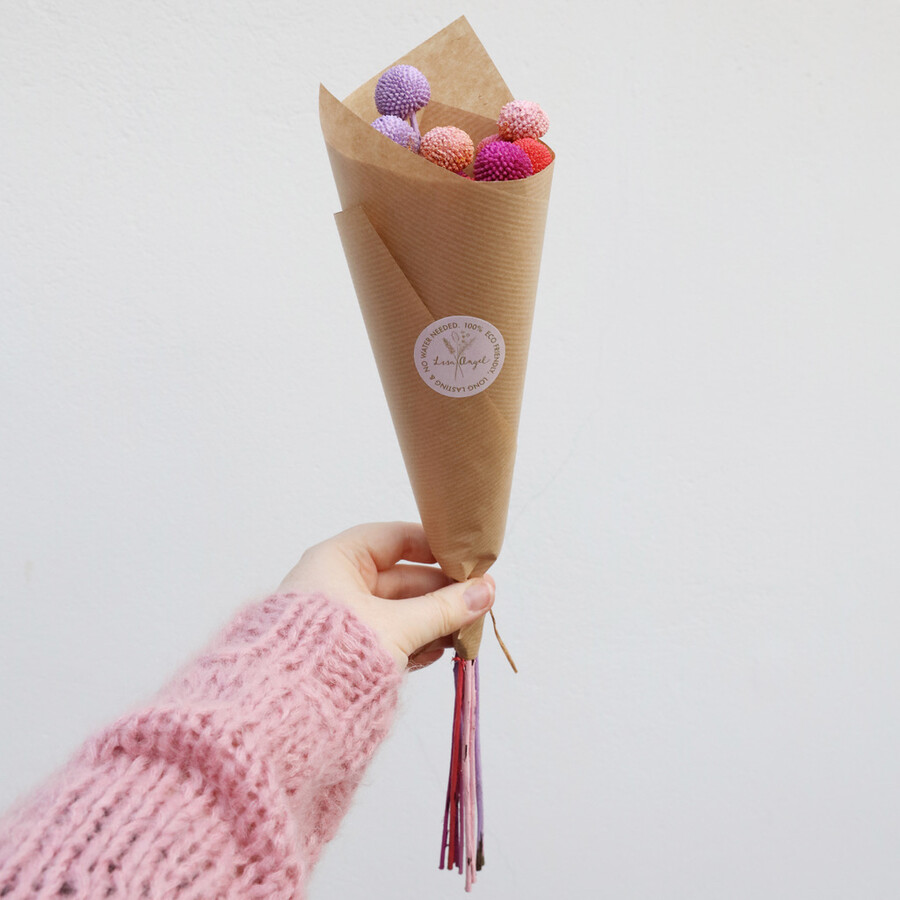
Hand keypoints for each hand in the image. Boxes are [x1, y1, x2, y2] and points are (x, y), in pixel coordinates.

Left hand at [278, 522, 494, 670]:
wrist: (283, 714)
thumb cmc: (333, 653)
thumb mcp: (397, 626)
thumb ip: (443, 609)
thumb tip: (485, 592)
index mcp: (338, 560)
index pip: (394, 539)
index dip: (433, 546)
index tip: (468, 559)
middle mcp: (336, 584)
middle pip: (400, 578)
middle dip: (440, 592)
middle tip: (480, 601)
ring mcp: (340, 620)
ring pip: (397, 611)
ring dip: (432, 620)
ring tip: (467, 629)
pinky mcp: (343, 653)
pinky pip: (387, 637)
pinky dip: (414, 641)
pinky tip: (442, 650)